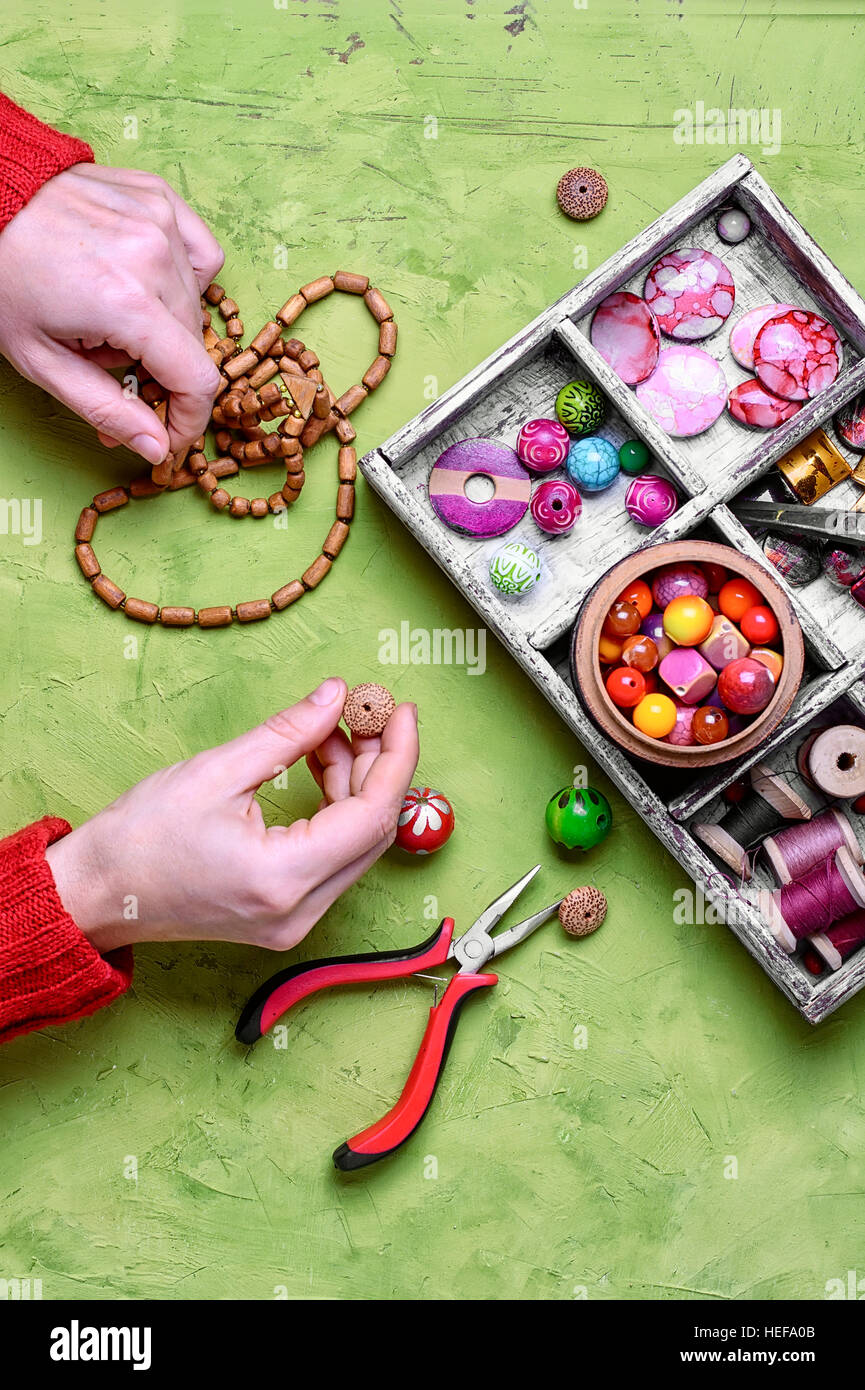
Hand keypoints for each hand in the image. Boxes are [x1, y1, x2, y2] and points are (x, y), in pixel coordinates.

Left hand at [0, 163, 223, 464]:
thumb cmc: (3, 277)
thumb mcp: (42, 361)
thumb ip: (105, 409)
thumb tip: (157, 446)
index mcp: (126, 304)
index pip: (196, 380)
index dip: (189, 420)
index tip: (170, 433)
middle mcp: (154, 258)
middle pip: (194, 346)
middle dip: (161, 371)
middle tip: (110, 363)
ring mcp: (161, 222)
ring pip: (196, 304)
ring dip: (165, 325)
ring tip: (113, 315)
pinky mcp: (161, 199)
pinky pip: (201, 256)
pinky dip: (185, 279)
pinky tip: (148, 283)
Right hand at [45, 679, 418, 953]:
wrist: (96, 894)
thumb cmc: (140, 839)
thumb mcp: (217, 771)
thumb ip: (288, 733)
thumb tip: (335, 696)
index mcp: (284, 877)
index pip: (372, 814)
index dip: (396, 756)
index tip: (400, 710)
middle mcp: (301, 910)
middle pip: (373, 831)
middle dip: (378, 765)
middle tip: (366, 712)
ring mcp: (296, 921)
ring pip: (356, 845)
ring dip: (354, 784)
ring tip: (327, 734)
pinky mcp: (286, 917)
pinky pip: (333, 858)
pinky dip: (334, 810)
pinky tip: (317, 768)